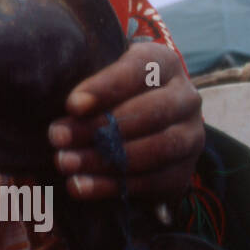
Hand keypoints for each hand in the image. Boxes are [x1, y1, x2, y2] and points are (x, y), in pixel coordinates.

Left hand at [48, 42, 203, 200]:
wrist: (143, 123)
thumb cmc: (110, 93)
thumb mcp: (102, 77)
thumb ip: (88, 87)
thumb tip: (68, 108)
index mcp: (164, 64)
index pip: (139, 70)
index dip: (106, 88)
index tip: (71, 105)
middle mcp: (186, 98)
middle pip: (151, 112)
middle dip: (101, 128)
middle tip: (58, 138)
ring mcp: (191, 136)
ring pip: (157, 149)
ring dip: (106, 159)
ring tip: (65, 163)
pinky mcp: (183, 171)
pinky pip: (154, 182)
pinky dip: (114, 185)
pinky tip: (82, 186)